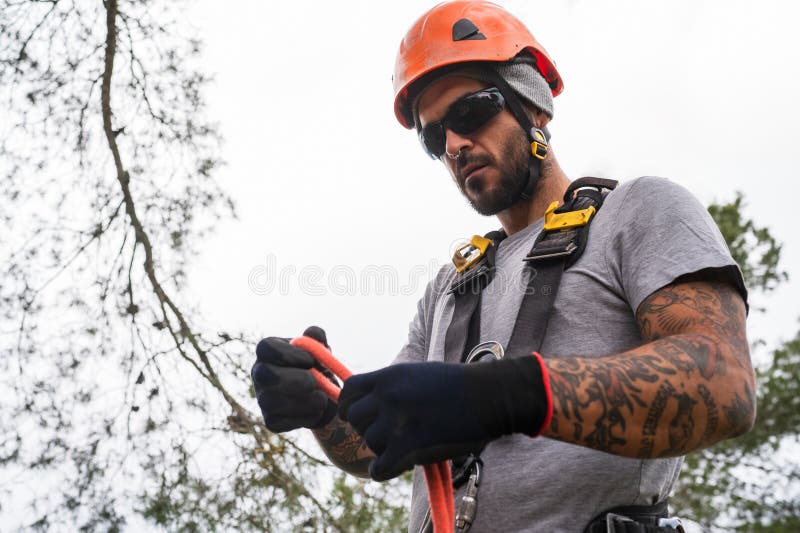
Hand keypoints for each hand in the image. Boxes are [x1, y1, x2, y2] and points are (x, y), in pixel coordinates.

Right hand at [252, 326, 336, 431]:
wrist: (324, 396)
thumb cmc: (318, 366)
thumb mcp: (320, 349)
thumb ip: (317, 338)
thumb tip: (313, 334)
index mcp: (268, 351)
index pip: (266, 348)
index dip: (288, 354)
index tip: (310, 359)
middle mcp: (259, 374)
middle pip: (264, 375)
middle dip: (292, 379)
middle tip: (314, 382)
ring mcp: (262, 398)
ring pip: (272, 402)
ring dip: (303, 400)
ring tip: (322, 397)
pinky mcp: (271, 421)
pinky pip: (283, 421)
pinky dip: (305, 417)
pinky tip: (316, 410)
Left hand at [338, 355, 550, 480]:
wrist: (487, 396)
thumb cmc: (460, 385)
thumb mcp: (420, 374)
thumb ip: (395, 385)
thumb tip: (378, 398)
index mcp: (390, 376)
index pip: (349, 391)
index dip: (350, 405)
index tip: (360, 415)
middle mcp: (388, 396)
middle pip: (355, 419)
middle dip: (366, 428)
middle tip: (386, 434)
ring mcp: (397, 421)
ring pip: (370, 443)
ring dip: (382, 448)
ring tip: (401, 447)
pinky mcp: (409, 446)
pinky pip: (379, 468)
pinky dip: (383, 471)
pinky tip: (395, 466)